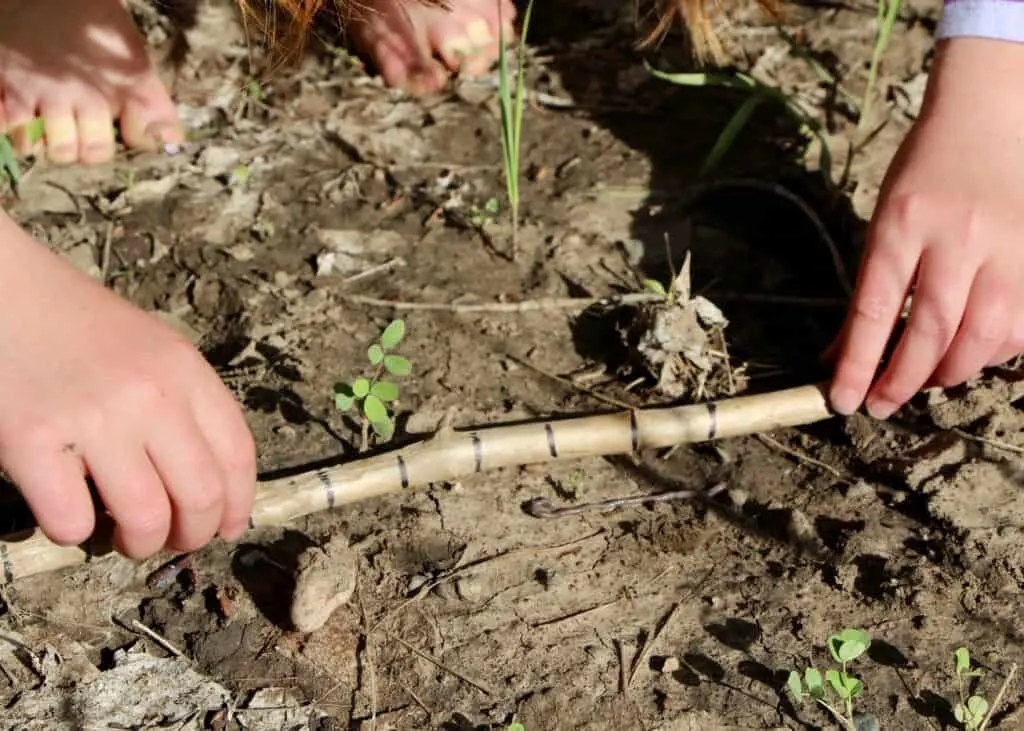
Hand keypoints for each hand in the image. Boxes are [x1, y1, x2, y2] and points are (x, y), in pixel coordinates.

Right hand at [0, 214, 255, 557]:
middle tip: (175, 540)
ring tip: (126, 537)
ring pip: (145, 518)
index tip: (228, 527)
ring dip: (140, 543)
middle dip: (193, 534)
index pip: (237, 454)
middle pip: (201, 495)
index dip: (238, 504)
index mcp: (185, 371)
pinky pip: (71, 521)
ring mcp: (92, 417)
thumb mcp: (155, 348)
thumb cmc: (78, 325)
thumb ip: (186, 403)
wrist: (2, 290)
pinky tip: (68, 510)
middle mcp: (150, 394)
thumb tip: (214, 484)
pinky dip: (73, 532)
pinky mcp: (31, 439)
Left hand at [829, 38, 1023, 417]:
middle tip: (880, 403)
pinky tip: (970, 353)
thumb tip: (840, 355)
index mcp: (902, 223)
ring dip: (949, 371)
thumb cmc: (924, 172)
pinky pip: (1019, 324)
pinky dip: (993, 351)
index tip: (841, 399)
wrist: (987, 117)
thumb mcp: (881, 220)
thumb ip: (866, 288)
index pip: (873, 309)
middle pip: (931, 329)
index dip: (858, 363)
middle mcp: (957, 236)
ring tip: (923, 381)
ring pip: (983, 335)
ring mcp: (1005, 247)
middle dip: (903, 379)